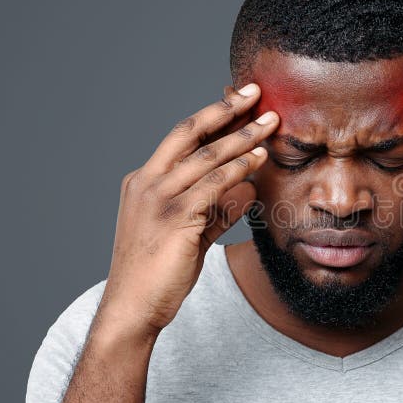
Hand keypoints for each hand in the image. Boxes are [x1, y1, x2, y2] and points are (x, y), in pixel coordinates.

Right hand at [98, 83, 278, 336]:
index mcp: (143, 181)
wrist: (133, 309)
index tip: (239, 102)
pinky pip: (213, 184)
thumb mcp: (189, 234)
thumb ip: (215, 209)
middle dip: (226, 110)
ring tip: (270, 123)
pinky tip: (259, 158)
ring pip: (206, 156)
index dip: (212, 117)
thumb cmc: (158, 274)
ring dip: (242, 136)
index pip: (182, 139)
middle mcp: (146, 182)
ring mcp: (157, 198)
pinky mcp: (174, 217)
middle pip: (190, 133)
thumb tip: (246, 188)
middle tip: (256, 93)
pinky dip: (238, 168)